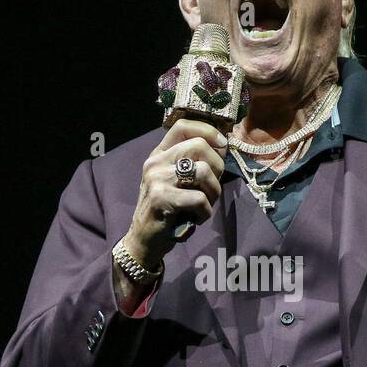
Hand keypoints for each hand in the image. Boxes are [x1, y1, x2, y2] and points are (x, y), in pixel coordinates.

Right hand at [122, 119, 226, 269]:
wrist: (144, 240)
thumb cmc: (167, 211)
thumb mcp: (174, 181)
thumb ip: (191, 163)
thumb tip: (222, 147)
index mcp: (160, 154)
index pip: (183, 126)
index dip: (208, 130)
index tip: (222, 145)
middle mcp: (156, 162)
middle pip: (199, 145)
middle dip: (217, 166)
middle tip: (213, 187)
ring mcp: (157, 179)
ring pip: (203, 170)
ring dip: (213, 192)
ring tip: (204, 205)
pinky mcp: (161, 198)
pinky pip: (199, 198)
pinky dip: (205, 212)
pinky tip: (196, 218)